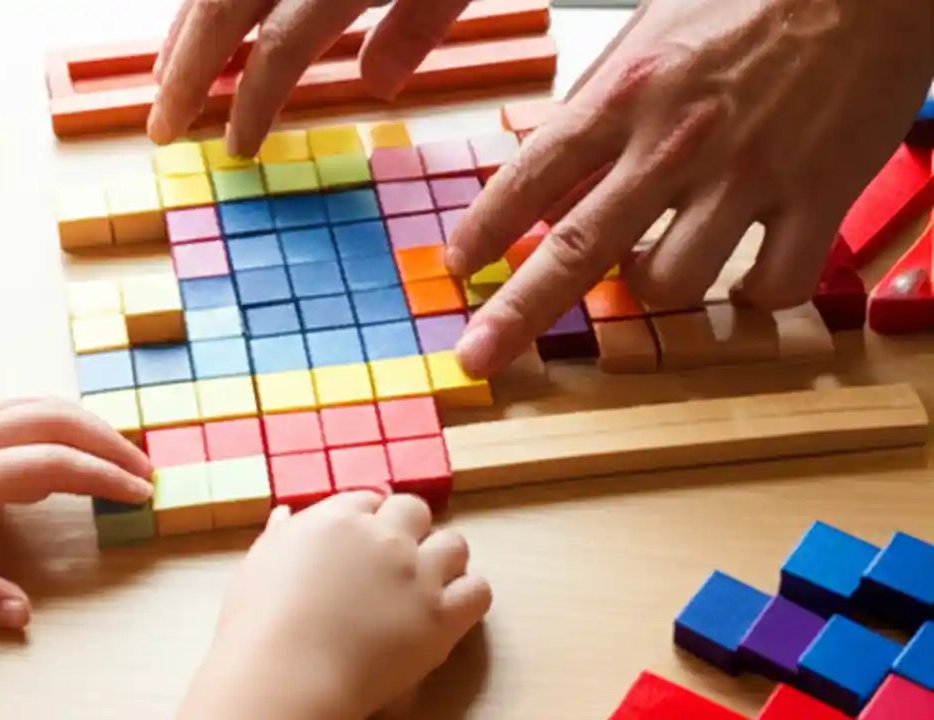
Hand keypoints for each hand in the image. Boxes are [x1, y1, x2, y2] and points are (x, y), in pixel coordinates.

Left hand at [0, 398, 152, 629]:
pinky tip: (63, 440)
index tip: (141, 495)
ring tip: (119, 452)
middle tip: (146, 471)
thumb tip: (21, 614)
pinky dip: (56, 416)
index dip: (103, 476)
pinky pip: (16, 405)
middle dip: (111, 441)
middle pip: (58, 419)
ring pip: (38, 404)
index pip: (52, 465)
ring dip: (88, 422)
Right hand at [148, 0, 471, 155]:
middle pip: (221, 7)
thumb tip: (376, 84)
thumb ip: (421, 22)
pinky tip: (199, 13)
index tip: (240, 145)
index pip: (279, 46)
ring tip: (165, 74)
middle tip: (162, 126)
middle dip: (185, 70)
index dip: (253, 102)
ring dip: (183, 24)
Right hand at [178, 492, 491, 719]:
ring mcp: (415, 573)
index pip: (368, 498)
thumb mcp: (259, 564)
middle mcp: (382, 536)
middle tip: (400, 558)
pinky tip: (452, 609)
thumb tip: (287, 515)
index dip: (370, 518)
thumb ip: (280, 535)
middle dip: (410, 529)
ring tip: (430, 582)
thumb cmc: (260, 625)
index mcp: (336, 518)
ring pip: (454, 544)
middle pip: (414, 510)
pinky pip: (478, 591)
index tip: (367, 538)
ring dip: (444, 559)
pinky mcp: (440, 615)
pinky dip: (470, 596)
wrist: (286, 674)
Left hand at [447, 0, 933, 376]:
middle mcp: (675, 140)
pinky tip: (747, 277)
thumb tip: (547, 181)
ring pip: (673, 281)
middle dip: (517, 312)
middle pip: (578, 245)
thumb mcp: (649, 36)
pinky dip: (753, 297)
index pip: (532, 173)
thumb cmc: (748, 3)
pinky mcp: (819, 192)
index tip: (454, 269)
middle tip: (477, 357)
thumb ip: (596, 108)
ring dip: (653, 292)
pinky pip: (773, 283)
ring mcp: (747, 171)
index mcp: (627, 94)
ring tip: (656, 266)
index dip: (485, 228)